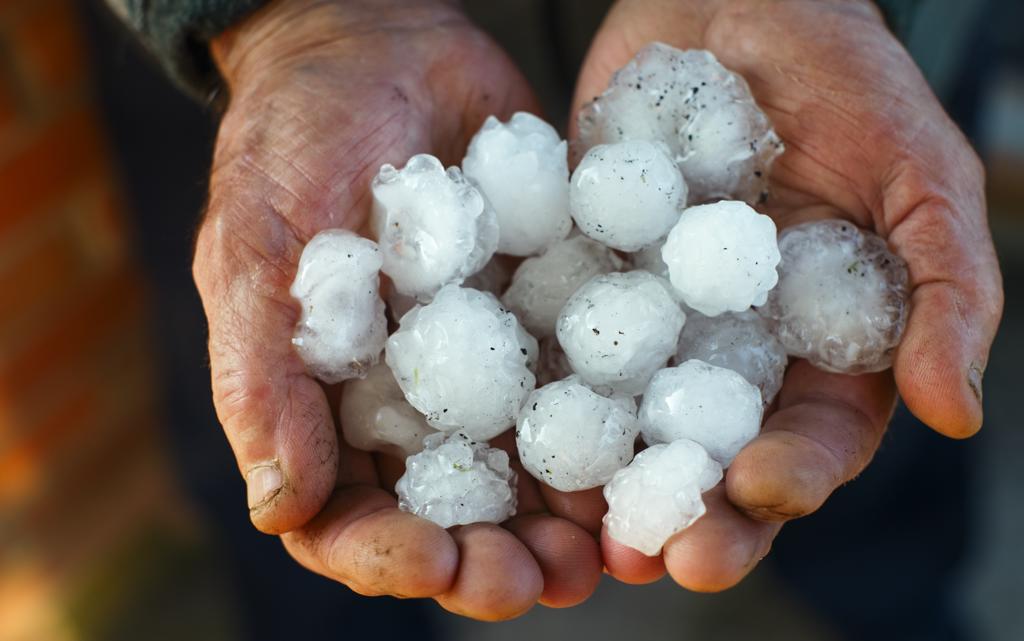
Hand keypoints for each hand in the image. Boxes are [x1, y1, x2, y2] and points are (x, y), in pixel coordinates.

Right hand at [194, 0, 601, 618]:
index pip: (344, 516)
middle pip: (450, 517)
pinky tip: (656, 461)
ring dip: (568, 526)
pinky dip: (621, 439)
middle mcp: (411, 403)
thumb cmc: (296, 137)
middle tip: (543, 578)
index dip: (383, 554)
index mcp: (326, 404)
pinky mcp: (551, 323)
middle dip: (493, 559)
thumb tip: (278, 506)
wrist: (384, 44)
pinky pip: (589, 395)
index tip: (434, 557)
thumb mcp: (260, 243)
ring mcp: (488, 368)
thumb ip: (262, 370)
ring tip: (612, 551)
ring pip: (530, 477)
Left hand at [571, 0, 1002, 589]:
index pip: (816, 436)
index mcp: (822, 346)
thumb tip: (959, 413)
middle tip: (665, 559)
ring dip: (610, 485)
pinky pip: (558, 345)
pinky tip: (515, 430)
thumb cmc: (849, 81)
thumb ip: (945, 287)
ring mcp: (652, 323)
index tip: (759, 491)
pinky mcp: (582, 282)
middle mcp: (733, 352)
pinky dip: (539, 392)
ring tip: (586, 534)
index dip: (794, 475)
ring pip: (629, 425)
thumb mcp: (920, 173)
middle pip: (715, 456)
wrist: (738, 3)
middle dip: (695, 513)